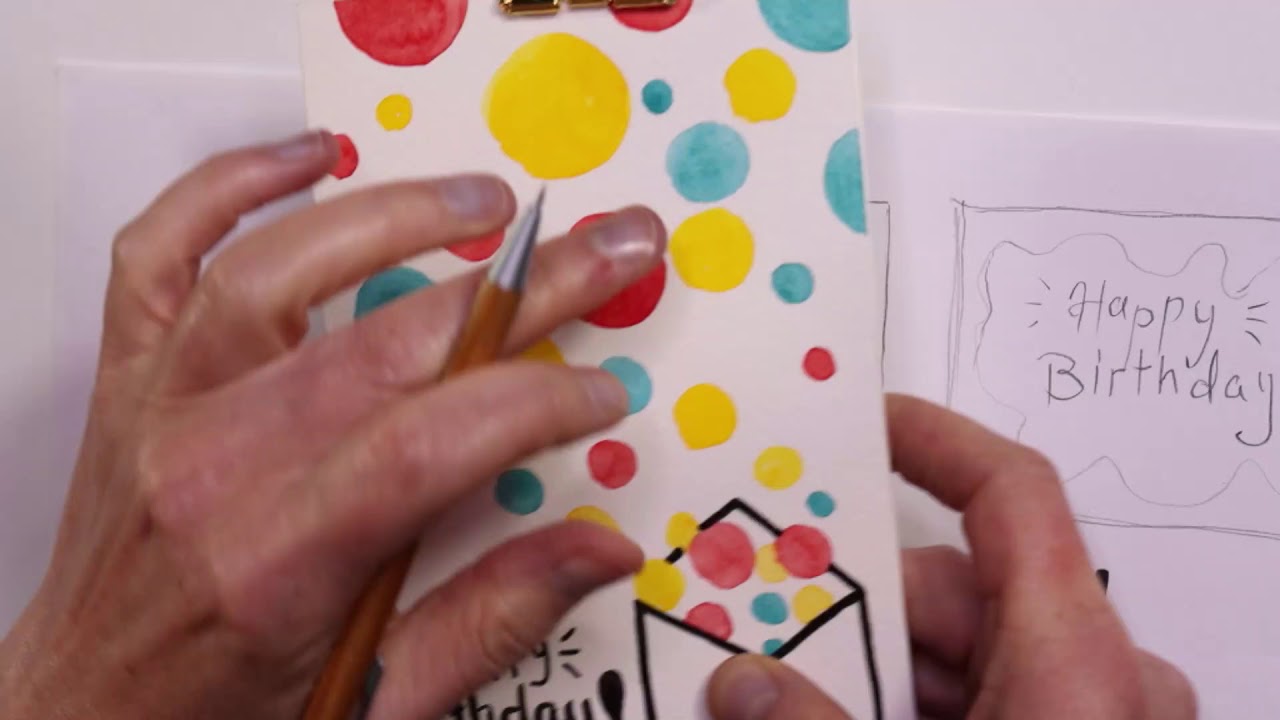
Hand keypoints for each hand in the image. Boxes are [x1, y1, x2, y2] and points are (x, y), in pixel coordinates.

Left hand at [0, 130, 666, 719]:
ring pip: (274, 270)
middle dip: (521, 288)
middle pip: (385, 343)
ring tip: (487, 200)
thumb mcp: (369, 710)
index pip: (429, 445)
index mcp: (272, 565)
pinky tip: (307, 159)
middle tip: (605, 252)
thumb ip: (489, 621)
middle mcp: (207, 470)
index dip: (535, 403)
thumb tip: (598, 549)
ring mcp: (161, 411)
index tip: (599, 392)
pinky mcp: (131, 384)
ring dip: (394, 217)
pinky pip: (157, 254)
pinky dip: (228, 186)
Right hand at [705, 394, 1196, 719]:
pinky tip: (831, 716)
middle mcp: (1099, 677)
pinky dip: (906, 702)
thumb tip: (737, 680)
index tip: (857, 419)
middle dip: (850, 601)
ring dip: (868, 667)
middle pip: (957, 585)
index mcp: (1082, 662)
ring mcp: (1086, 715)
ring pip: (957, 650)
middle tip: (753, 619)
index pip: (1010, 494)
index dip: (932, 440)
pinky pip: (979, 695)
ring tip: (776, 690)